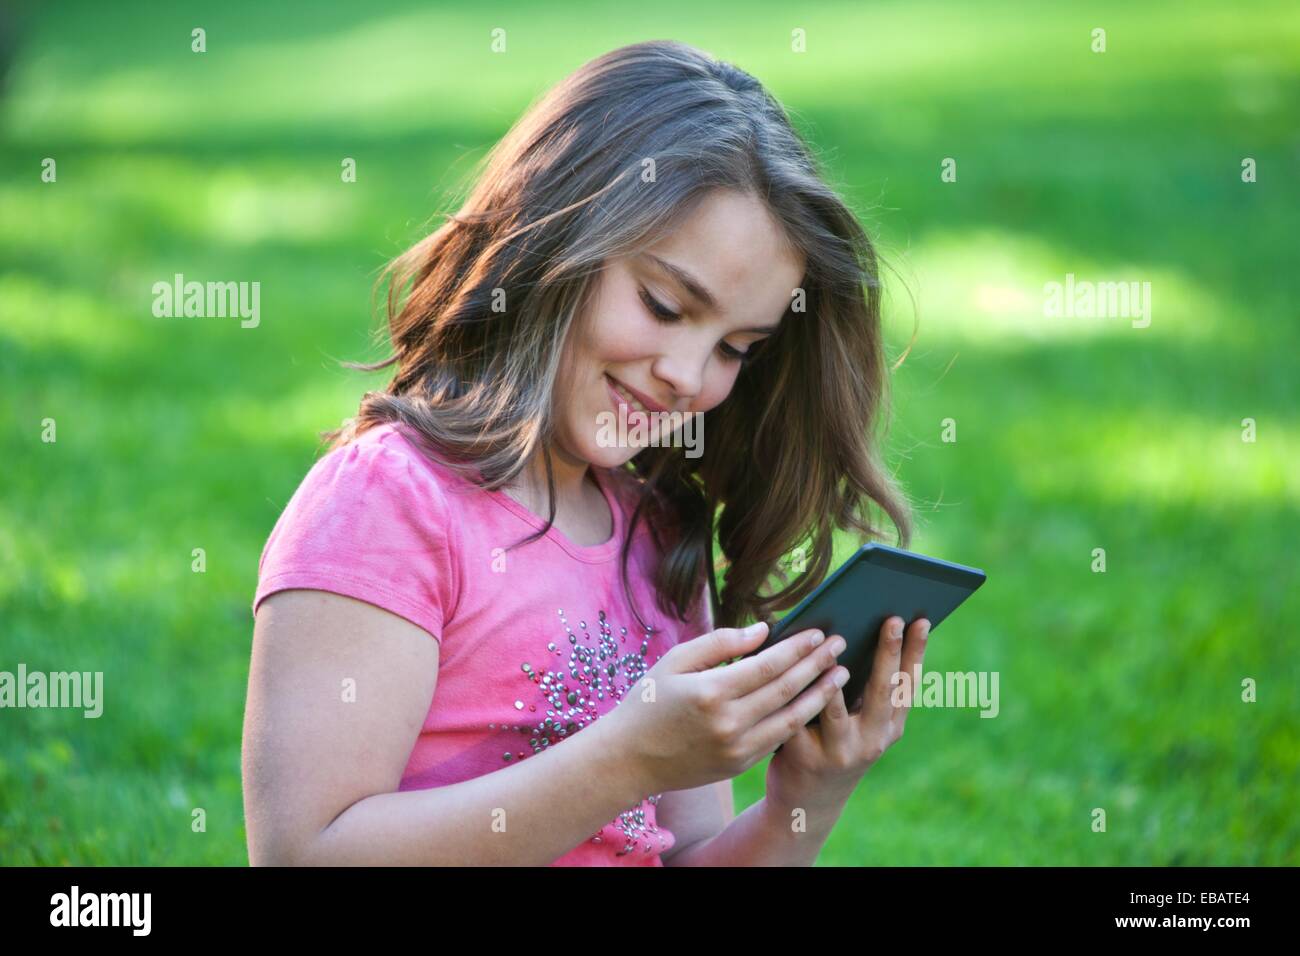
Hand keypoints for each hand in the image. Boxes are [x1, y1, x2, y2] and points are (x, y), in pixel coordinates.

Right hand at [602, 621, 848, 794]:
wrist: (629, 759)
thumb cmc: (649, 701)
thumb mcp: (676, 661)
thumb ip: (721, 643)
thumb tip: (763, 631)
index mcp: (711, 692)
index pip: (768, 665)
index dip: (798, 648)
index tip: (820, 633)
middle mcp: (728, 722)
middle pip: (786, 689)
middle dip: (817, 665)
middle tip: (841, 646)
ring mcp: (736, 748)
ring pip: (791, 718)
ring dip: (820, 695)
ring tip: (841, 675)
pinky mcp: (739, 764)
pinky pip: (778, 738)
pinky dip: (800, 719)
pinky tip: (814, 702)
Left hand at [765, 616, 931, 810]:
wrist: (809, 802)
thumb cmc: (834, 746)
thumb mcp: (861, 726)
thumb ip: (864, 692)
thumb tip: (854, 632)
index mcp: (890, 727)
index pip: (908, 684)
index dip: (915, 652)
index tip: (921, 620)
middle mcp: (872, 740)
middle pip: (883, 691)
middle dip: (889, 652)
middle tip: (894, 618)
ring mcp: (840, 751)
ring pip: (837, 708)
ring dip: (836, 675)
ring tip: (837, 643)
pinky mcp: (805, 757)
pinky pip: (799, 719)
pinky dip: (796, 695)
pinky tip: (793, 670)